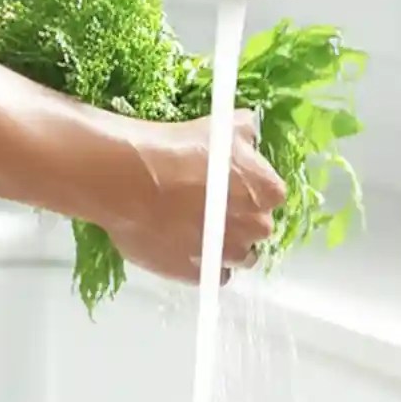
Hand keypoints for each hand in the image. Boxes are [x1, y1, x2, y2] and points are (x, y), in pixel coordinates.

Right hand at [85, 109, 286, 284]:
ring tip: (196, 226)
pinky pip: (214, 273)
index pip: (271, 195)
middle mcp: (256, 227)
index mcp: (267, 191)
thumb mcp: (221, 126)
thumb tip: (251, 135)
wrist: (129, 180)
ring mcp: (228, 255)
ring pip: (239, 255)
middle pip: (258, 226)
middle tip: (212, 205)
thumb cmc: (177, 151)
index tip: (231, 185)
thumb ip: (246, 132)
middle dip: (241, 218)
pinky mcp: (201, 275)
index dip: (250, 189)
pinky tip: (185, 244)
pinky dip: (205, 263)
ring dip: (225, 243)